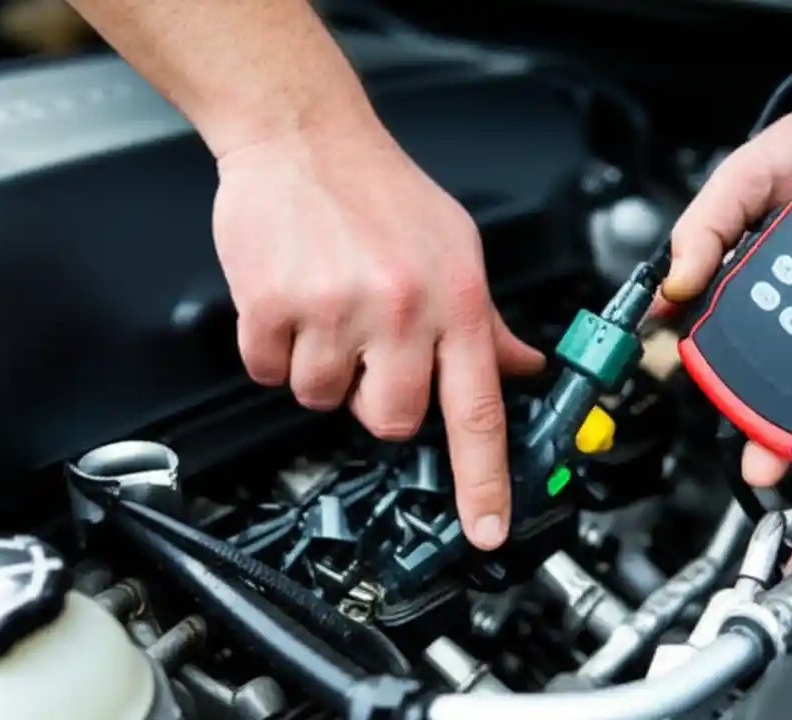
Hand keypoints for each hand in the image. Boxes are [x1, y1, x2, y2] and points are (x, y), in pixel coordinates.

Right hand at [212, 130, 544, 548]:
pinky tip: (291, 302)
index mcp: (454, 300)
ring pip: (322, 400)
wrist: (304, 137)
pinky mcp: (272, 307)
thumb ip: (486, 321)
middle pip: (390, 421)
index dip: (484, 480)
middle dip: (375, 401)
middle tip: (369, 350)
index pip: (477, 410)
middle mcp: (401, 310)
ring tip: (328, 309)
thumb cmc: (381, 191)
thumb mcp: (456, 249)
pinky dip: (275, 348)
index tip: (486, 528)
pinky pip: (270, 372)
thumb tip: (521, 367)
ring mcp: (334, 310)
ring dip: (321, 368)